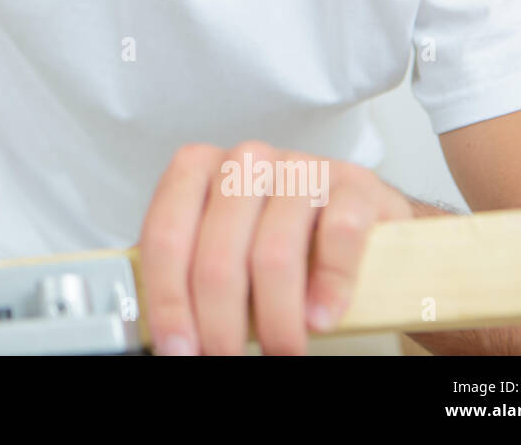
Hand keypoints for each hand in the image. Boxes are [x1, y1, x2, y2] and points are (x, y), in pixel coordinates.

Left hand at [138, 141, 412, 354]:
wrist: (353, 216)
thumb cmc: (275, 237)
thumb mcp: (223, 249)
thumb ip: (190, 279)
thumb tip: (172, 341)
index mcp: (197, 169)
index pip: (165, 237)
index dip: (168, 302)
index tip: (178, 349)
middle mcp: (246, 161)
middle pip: (218, 256)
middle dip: (220, 324)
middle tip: (226, 357)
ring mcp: (302, 168)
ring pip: (275, 254)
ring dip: (276, 320)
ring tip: (281, 351)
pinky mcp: (355, 185)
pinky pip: (339, 236)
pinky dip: (330, 288)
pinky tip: (321, 320)